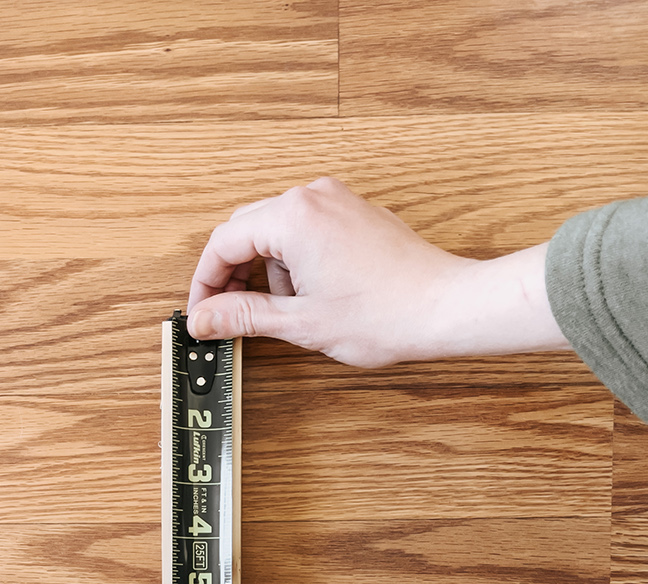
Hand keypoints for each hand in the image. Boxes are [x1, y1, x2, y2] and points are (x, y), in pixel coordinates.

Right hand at [187, 176, 568, 365]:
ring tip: (287, 313)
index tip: (202, 315)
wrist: (445, 308)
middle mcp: (312, 197)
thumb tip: (203, 319)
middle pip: (245, 230)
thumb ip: (243, 316)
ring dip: (266, 272)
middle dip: (232, 276)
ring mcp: (336, 201)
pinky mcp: (354, 213)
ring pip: (275, 231)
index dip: (205, 283)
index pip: (223, 243)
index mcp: (292, 218)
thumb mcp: (301, 322)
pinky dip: (294, 262)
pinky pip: (305, 230)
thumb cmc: (386, 314)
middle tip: (229, 317)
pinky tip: (310, 297)